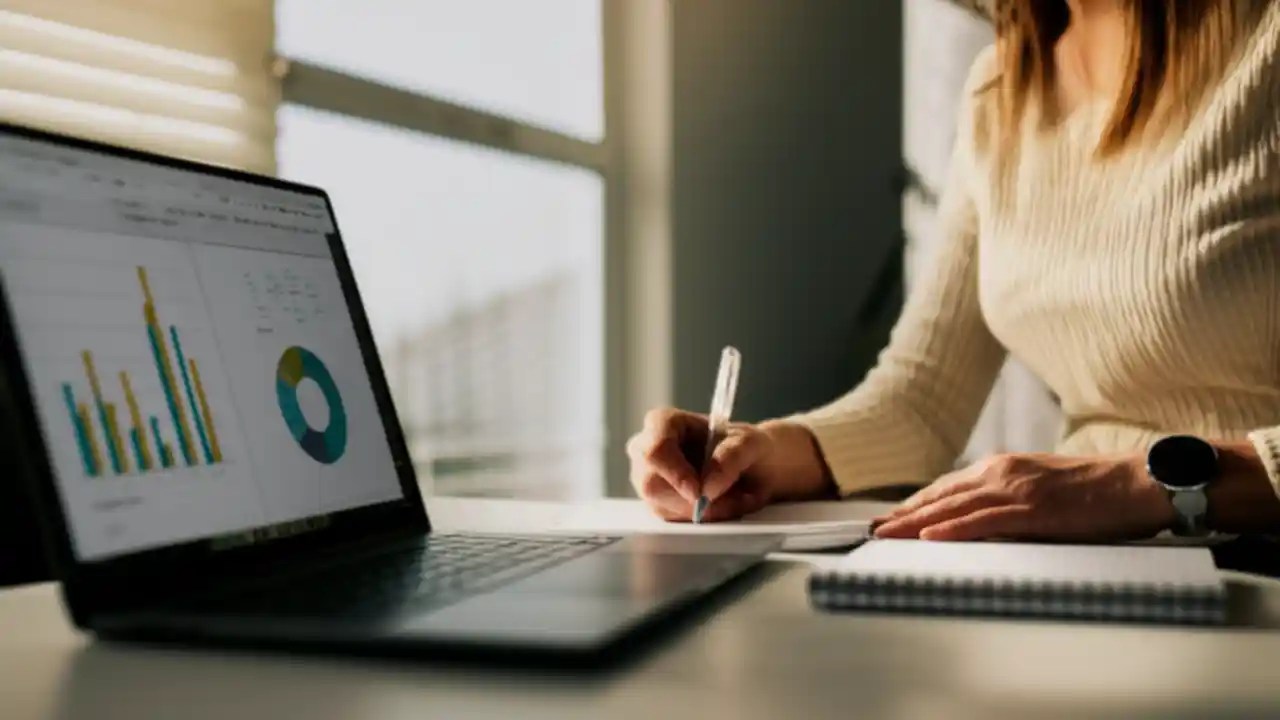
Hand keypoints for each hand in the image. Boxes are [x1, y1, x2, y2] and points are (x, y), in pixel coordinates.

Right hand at [626, 409, 834, 521]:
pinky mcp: (657, 503)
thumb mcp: (750, 443)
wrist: (755, 466)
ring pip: (662, 507)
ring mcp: (648, 479)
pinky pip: (673, 521)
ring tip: (733, 499)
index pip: (655, 450)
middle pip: (651, 484)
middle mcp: (647, 450)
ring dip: (704, 512)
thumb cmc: (747, 446)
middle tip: (730, 500)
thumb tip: (707, 487)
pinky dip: (704, 519)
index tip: (699, 493)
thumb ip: (731, 457)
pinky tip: (722, 506)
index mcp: (664, 423)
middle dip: (692, 501)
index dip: (674, 474)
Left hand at [871, 452, 1175, 541]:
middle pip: (941, 496)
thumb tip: (981, 519)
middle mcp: (1002, 472)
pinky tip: (929, 537)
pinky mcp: (1033, 510)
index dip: (916, 503)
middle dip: (904, 513)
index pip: (947, 487)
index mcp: (1003, 467)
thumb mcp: (1041, 487)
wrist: (1137, 483)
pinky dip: (953, 529)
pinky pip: (984, 521)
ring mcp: (1016, 489)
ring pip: (953, 507)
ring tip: (885, 534)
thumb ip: (1008, 498)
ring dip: (915, 522)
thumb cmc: (1095, 491)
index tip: (889, 517)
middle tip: (873, 529)